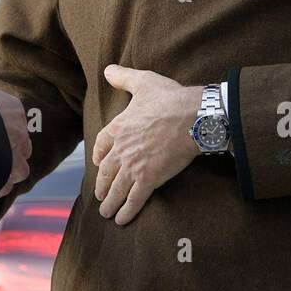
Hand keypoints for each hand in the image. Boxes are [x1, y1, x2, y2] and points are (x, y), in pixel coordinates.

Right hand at [0, 57, 30, 197]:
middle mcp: (20, 134)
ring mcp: (15, 158)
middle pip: (22, 146)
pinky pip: (6, 186)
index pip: (17, 123)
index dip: (4, 131)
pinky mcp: (6, 178)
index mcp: (15, 110)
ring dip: (6, 171)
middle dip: (9, 151)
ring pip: (19, 169)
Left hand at [92, 65, 201, 225]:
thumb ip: (124, 77)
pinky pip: (134, 199)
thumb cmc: (170, 99)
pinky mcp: (149, 179)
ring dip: (110, 202)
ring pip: (117, 188)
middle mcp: (121, 149)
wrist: (192, 118)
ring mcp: (134, 165)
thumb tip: (108, 70)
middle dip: (102, 185)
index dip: (99, 157)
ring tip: (106, 212)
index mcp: (118, 127)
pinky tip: (122, 220)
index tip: (99, 164)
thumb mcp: (143, 82)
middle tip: (100, 196)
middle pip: (106, 171)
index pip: (101, 145)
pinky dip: (127, 211)